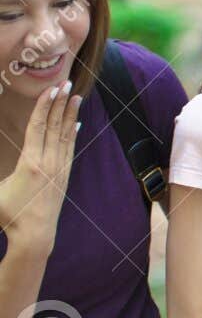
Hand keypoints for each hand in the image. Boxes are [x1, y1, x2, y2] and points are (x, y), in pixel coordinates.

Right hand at [0, 83, 80, 242]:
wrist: (36, 235)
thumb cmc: (9, 214)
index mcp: (30, 162)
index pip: (38, 126)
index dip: (44, 106)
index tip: (51, 89)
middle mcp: (49, 162)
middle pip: (55, 125)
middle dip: (60, 103)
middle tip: (67, 82)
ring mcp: (60, 168)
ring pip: (65, 135)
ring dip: (70, 114)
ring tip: (76, 96)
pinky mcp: (65, 176)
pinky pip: (69, 148)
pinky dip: (72, 133)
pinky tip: (76, 123)